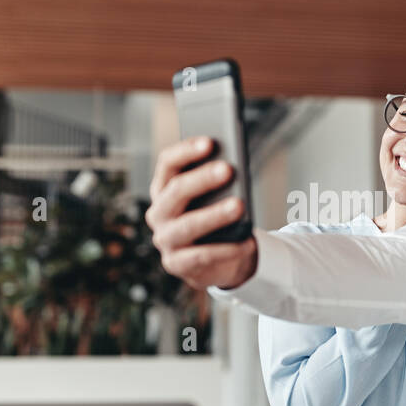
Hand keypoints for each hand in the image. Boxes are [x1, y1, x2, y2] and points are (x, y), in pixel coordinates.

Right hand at [144, 137, 257, 289]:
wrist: (217, 260)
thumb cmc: (216, 218)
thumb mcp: (215, 197)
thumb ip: (217, 182)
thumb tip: (232, 168)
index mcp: (163, 188)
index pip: (167, 163)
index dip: (186, 151)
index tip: (210, 142)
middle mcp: (158, 212)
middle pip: (176, 191)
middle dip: (203, 179)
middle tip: (228, 169)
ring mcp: (165, 240)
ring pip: (188, 225)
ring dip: (214, 214)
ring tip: (239, 205)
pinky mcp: (176, 264)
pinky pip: (202, 255)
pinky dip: (227, 249)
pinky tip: (247, 241)